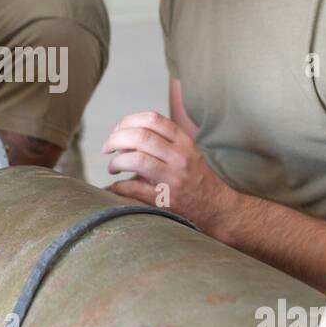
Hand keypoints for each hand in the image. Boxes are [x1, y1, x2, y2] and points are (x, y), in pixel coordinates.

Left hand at [101, 110, 232, 230]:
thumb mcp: (186, 151)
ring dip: (116, 161)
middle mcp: (180, 156)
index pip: (152, 119)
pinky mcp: (167, 199)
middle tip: (107, 148)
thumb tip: (123, 137)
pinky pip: (134, 188)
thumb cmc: (196, 177)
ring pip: (136, 159)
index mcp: (183, 141)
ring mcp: (174, 178)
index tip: (117, 131)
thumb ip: (161, 141)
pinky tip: (118, 186)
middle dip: (115, 139)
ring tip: (113, 167)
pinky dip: (119, 186)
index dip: (128, 121)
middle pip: (140, 136)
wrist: (218, 207)